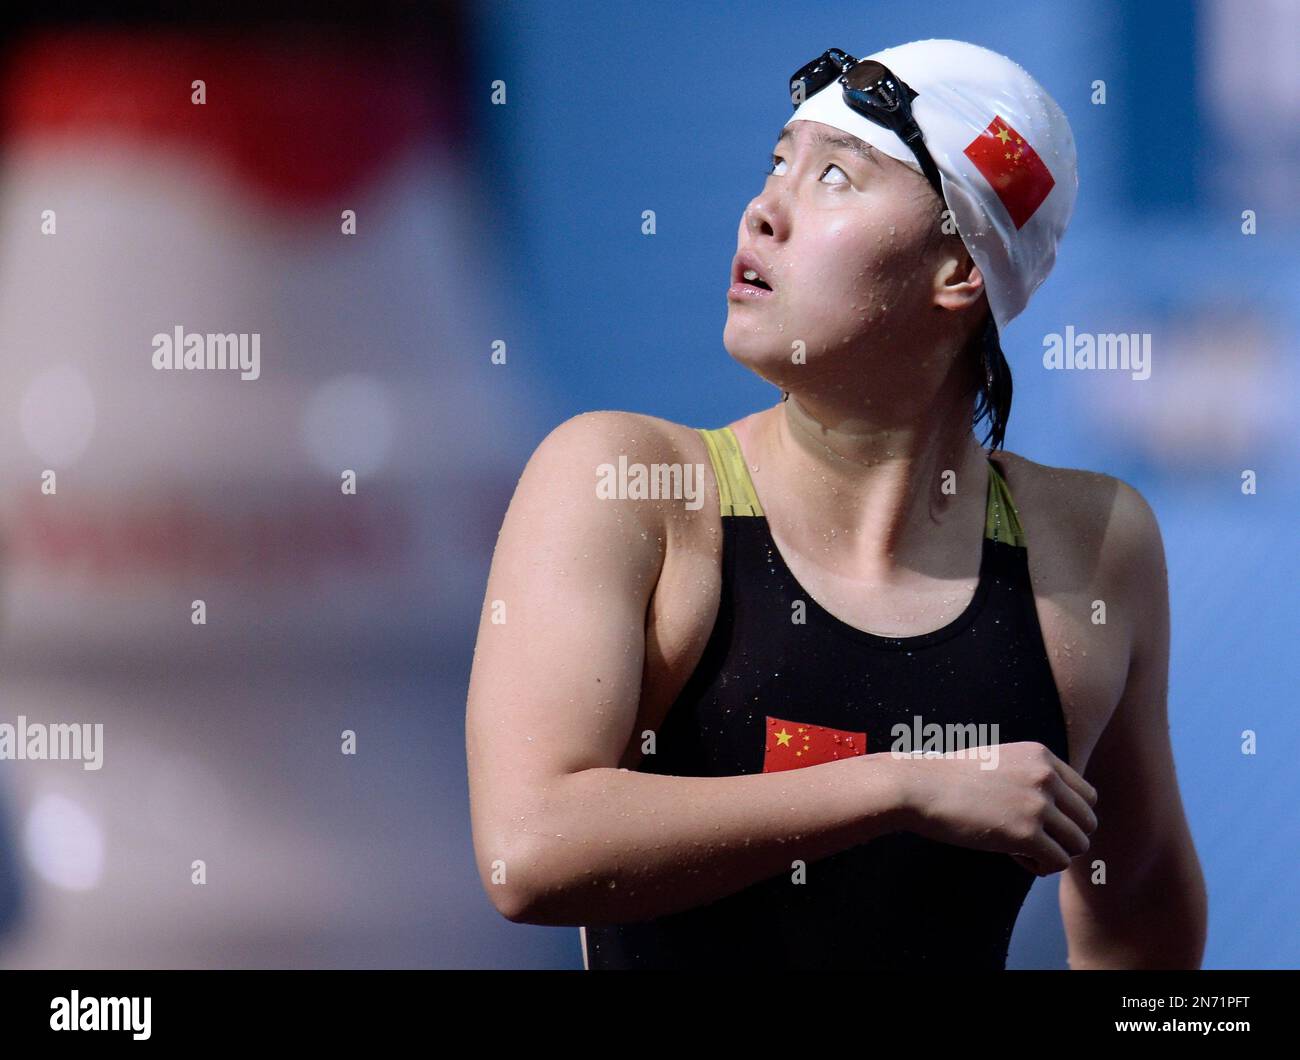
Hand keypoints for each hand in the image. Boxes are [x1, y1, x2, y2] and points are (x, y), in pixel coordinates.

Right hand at [895, 741, 1098, 875]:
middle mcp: (1046, 776)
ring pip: (1079, 844)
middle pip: (1088, 821)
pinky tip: (1016, 858)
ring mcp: (1038, 804)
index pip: (1087, 795)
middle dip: (1065, 837)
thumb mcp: (998, 761)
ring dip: (1055, 854)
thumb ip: (1031, 776)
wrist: (919, 787)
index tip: (1041, 823)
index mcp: (1041, 756)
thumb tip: (1056, 809)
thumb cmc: (950, 779)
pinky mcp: (1026, 833)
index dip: (1068, 816)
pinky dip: (1041, 868)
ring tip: (1025, 851)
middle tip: (1034, 841)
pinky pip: (1058, 862)